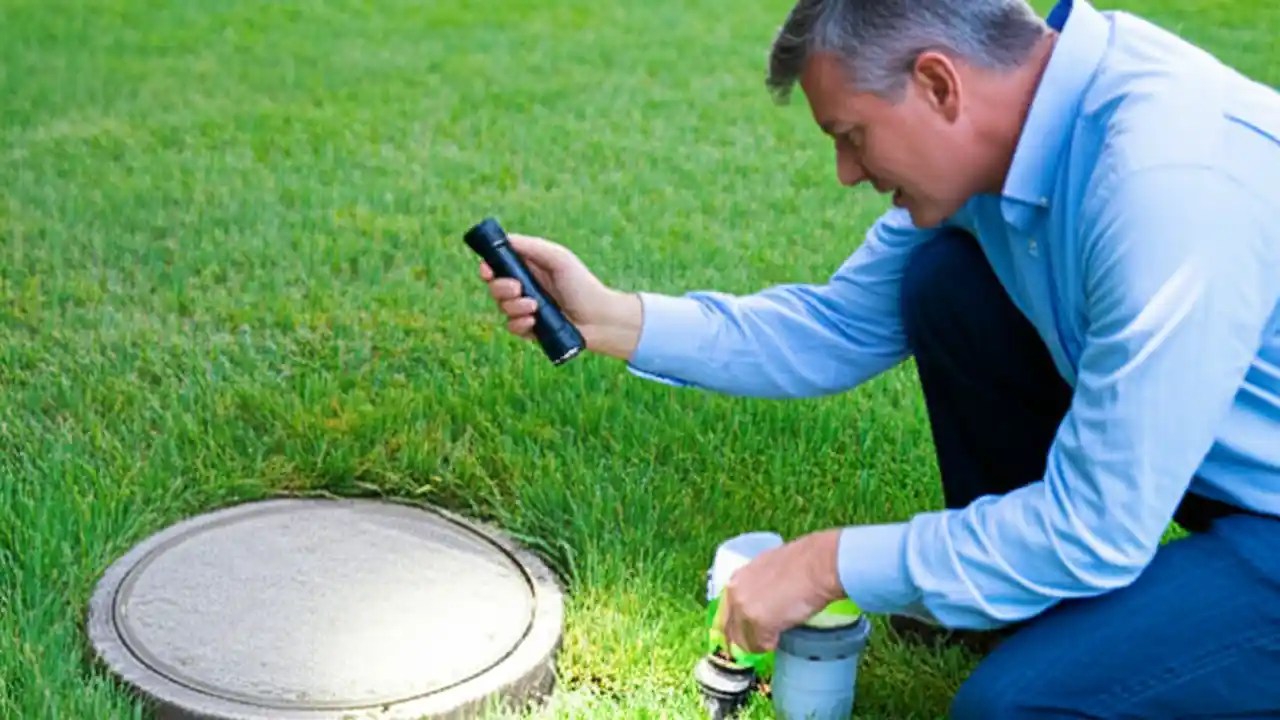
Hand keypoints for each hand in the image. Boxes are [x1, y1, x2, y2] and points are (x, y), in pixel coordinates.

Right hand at [477, 232, 642, 359]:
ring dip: (514, 307)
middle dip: (501, 288)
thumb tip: (505, 239)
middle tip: (518, 289)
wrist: (600, 318)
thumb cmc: (582, 285)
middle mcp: (525, 288)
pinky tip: (534, 322)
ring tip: (535, 308)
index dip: (488, 268)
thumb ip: (532, 247)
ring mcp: (526, 309)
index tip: (487, 270)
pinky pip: (512, 326)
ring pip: (502, 308)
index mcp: (530, 268)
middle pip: (495, 287)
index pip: (498, 266)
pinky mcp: (531, 329)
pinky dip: (520, 324)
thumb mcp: (559, 259)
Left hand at [715, 530, 845, 653]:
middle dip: (745, 638)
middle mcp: (734, 594)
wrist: (817, 565)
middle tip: (763, 639)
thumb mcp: (769, 570)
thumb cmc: (803, 563)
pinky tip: (781, 634)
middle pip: (730, 631)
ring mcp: (744, 609)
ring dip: (759, 643)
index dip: (737, 626)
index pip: (726, 613)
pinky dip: (771, 644)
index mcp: (736, 580)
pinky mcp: (758, 623)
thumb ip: (757, 587)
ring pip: (743, 642)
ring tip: (777, 635)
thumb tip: (762, 604)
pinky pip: (759, 645)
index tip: (749, 632)